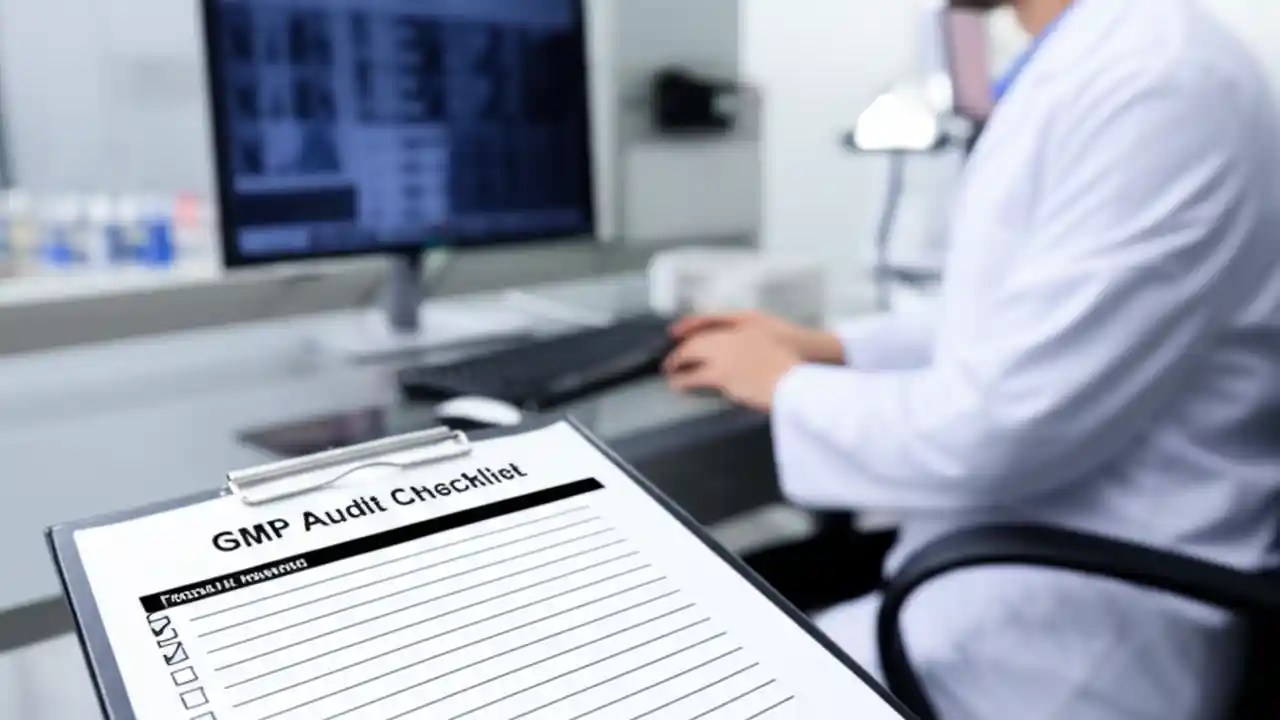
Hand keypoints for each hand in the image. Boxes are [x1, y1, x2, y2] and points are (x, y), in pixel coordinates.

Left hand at [670, 311, 844, 364]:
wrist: (800, 377)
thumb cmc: (796, 357)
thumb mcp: (776, 337)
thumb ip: (754, 337)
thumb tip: (735, 347)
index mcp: (747, 319)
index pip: (709, 317)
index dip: (690, 324)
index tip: (675, 331)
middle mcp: (733, 333)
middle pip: (697, 337)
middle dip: (682, 348)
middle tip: (671, 358)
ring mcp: (727, 353)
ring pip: (692, 354)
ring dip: (678, 363)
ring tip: (671, 372)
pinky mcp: (723, 374)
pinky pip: (695, 377)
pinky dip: (684, 381)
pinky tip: (679, 385)